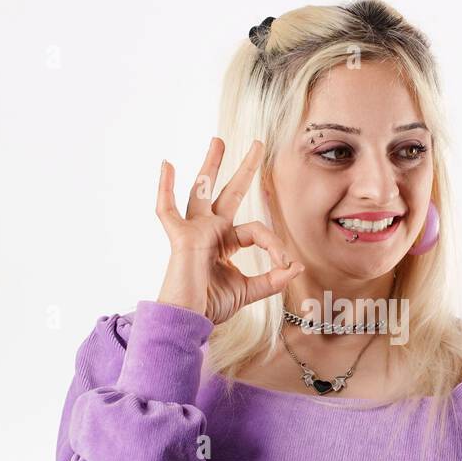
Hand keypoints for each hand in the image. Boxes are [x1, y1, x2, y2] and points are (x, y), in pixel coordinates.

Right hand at [154, 137, 303, 324]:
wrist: (189, 320)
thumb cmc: (211, 305)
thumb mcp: (249, 291)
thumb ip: (272, 280)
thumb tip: (296, 266)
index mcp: (225, 242)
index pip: (257, 231)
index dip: (274, 245)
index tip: (285, 264)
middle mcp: (210, 231)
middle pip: (229, 193)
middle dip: (244, 169)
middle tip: (257, 144)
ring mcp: (195, 231)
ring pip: (202, 190)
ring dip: (211, 165)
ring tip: (218, 140)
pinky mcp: (181, 237)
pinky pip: (167, 210)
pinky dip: (165, 188)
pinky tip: (167, 164)